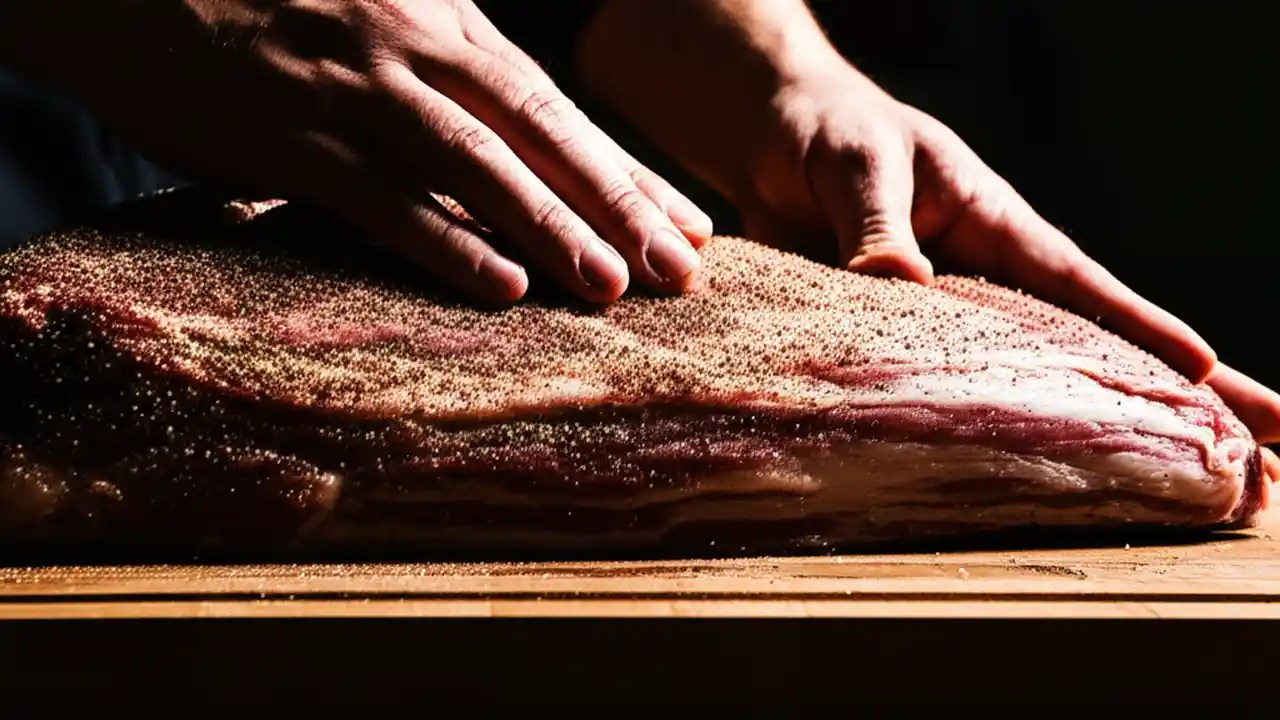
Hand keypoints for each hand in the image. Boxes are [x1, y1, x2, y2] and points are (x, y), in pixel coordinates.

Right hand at [0, 0, 711, 305]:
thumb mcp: (371, 10)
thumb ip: (439, 71)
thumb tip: (500, 146)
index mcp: (442, 21)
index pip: (556, 108)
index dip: (626, 170)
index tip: (687, 224)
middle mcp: (414, 48)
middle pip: (540, 133)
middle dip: (619, 204)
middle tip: (683, 269)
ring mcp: (353, 89)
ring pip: (476, 165)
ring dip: (551, 228)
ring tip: (615, 290)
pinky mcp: (288, 135)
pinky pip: (382, 197)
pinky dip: (444, 242)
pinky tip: (501, 287)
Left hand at [736, 65, 1279, 443]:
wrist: (776, 144)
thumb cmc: (834, 135)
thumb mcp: (860, 166)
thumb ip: (877, 224)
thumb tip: (899, 283)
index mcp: (998, 230)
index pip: (1082, 287)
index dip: (1143, 331)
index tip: (1208, 372)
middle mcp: (986, 285)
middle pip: (1089, 348)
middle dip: (1174, 400)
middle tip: (1263, 455)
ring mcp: (946, 322)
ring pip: (1022, 383)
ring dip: (1085, 434)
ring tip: (1168, 491)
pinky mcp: (893, 347)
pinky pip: (937, 397)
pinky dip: (974, 437)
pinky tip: (1011, 484)